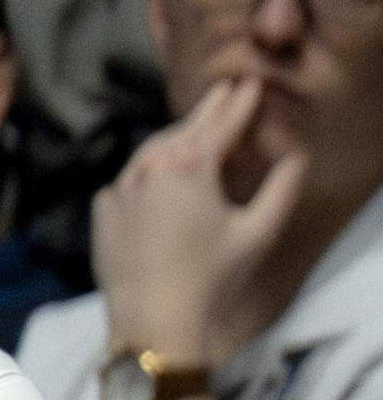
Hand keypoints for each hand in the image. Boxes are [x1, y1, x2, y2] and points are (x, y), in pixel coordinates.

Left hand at [92, 75, 303, 369]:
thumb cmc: (212, 277)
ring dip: (174, 137)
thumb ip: (282, 189)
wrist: (153, 318)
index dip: (240, 103)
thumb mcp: (258, 232)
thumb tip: (296, 157)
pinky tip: (157, 173)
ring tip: (194, 126)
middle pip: (183, 130)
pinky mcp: (103, 210)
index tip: (252, 81)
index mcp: (188, 168)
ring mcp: (120, 188)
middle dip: (206, 110)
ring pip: (150, 152)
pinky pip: (127, 180)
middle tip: (223, 90)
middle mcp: (149, 169)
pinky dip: (146, 170)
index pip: (221, 125)